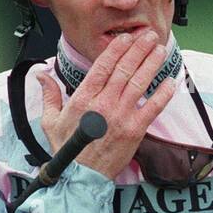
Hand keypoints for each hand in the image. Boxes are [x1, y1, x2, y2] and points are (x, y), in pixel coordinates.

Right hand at [36, 29, 177, 180]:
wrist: (82, 176)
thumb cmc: (67, 150)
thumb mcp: (50, 121)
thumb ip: (50, 95)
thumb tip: (42, 75)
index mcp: (83, 98)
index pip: (102, 66)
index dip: (117, 49)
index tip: (127, 37)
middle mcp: (103, 103)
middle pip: (124, 69)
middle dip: (139, 50)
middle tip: (149, 36)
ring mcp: (121, 116)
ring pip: (139, 83)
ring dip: (152, 64)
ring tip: (160, 49)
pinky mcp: (135, 130)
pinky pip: (153, 108)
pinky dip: (162, 94)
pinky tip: (170, 81)